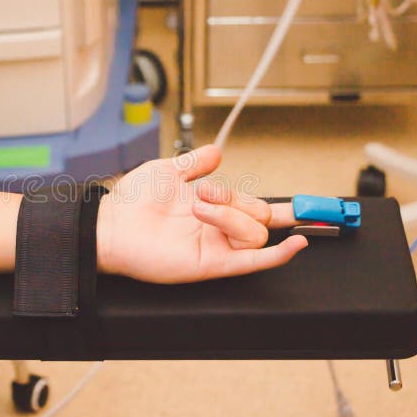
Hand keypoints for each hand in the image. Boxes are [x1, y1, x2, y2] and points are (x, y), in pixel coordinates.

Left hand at [96, 145, 307, 283]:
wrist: (111, 224)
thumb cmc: (132, 200)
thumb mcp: (168, 170)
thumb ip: (196, 163)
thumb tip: (217, 151)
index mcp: (212, 208)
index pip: (256, 207)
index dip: (281, 206)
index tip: (305, 205)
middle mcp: (218, 229)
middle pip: (259, 217)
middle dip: (238, 200)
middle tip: (204, 194)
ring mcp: (217, 247)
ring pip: (255, 233)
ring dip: (232, 215)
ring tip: (198, 208)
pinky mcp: (211, 264)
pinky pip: (253, 261)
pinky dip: (277, 254)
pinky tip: (296, 243)